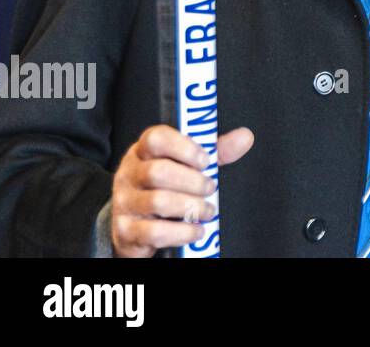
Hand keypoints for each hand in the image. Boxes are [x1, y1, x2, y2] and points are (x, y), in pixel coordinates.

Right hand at [111, 124, 253, 257]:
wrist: (135, 226)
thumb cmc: (166, 188)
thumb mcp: (188, 165)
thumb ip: (215, 151)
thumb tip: (244, 137)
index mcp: (143, 152)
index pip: (155, 139)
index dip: (184, 148)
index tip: (206, 160)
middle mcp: (129, 174)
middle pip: (158, 172)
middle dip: (193, 182)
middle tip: (210, 188)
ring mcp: (124, 203)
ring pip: (158, 202)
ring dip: (192, 207)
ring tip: (207, 211)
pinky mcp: (127, 231)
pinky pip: (155, 232)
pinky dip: (183, 233)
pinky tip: (197, 230)